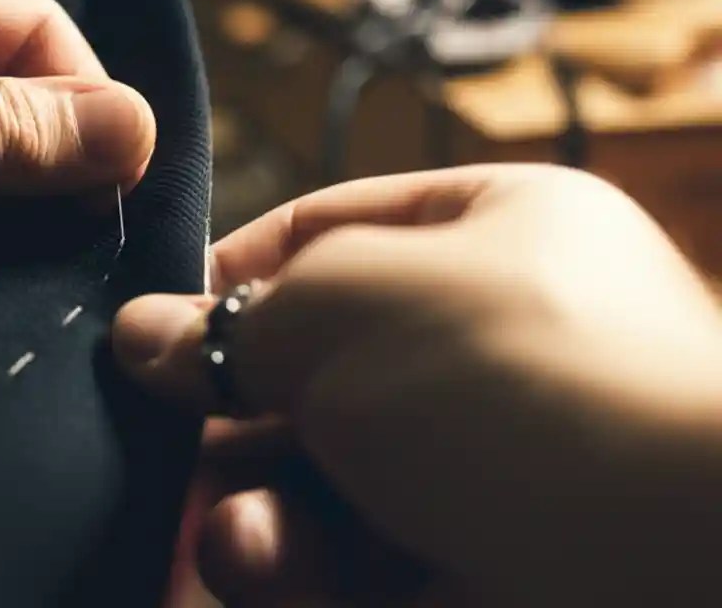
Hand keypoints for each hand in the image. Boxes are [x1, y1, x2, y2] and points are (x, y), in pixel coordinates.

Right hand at [116, 165, 721, 606]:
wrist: (682, 566)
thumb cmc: (521, 383)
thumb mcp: (351, 308)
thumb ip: (233, 323)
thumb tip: (139, 335)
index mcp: (488, 236)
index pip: (324, 235)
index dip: (226, 278)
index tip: (148, 333)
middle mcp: (487, 350)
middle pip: (307, 378)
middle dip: (224, 425)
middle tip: (159, 453)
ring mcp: (486, 470)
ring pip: (319, 485)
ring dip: (252, 514)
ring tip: (235, 538)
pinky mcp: (476, 572)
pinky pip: (353, 566)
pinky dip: (297, 576)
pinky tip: (260, 574)